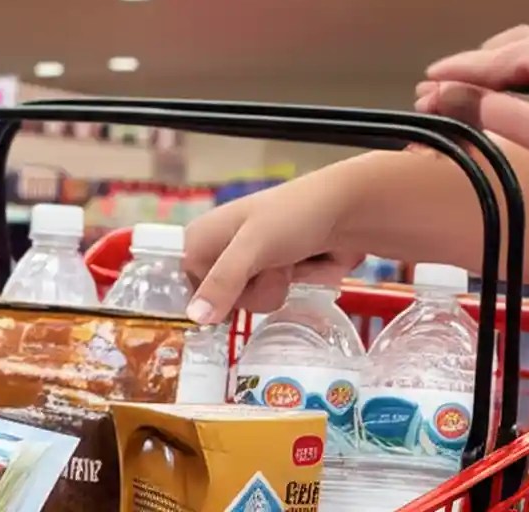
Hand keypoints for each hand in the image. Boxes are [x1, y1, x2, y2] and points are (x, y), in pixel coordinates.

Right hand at [184, 168, 365, 323]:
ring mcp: (249, 267)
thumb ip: (222, 282)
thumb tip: (195, 317)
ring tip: (287, 262)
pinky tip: (298, 268)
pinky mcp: (273, 277)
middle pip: (217, 304)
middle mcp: (220, 254)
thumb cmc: (294, 214)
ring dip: (273, 290)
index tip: (228, 295)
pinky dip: (288, 290)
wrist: (348, 212)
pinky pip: (270, 303)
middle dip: (249, 291)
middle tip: (268, 265)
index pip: (181, 287)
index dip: (203, 298)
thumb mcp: (252, 246)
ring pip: (247, 306)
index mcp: (200, 239)